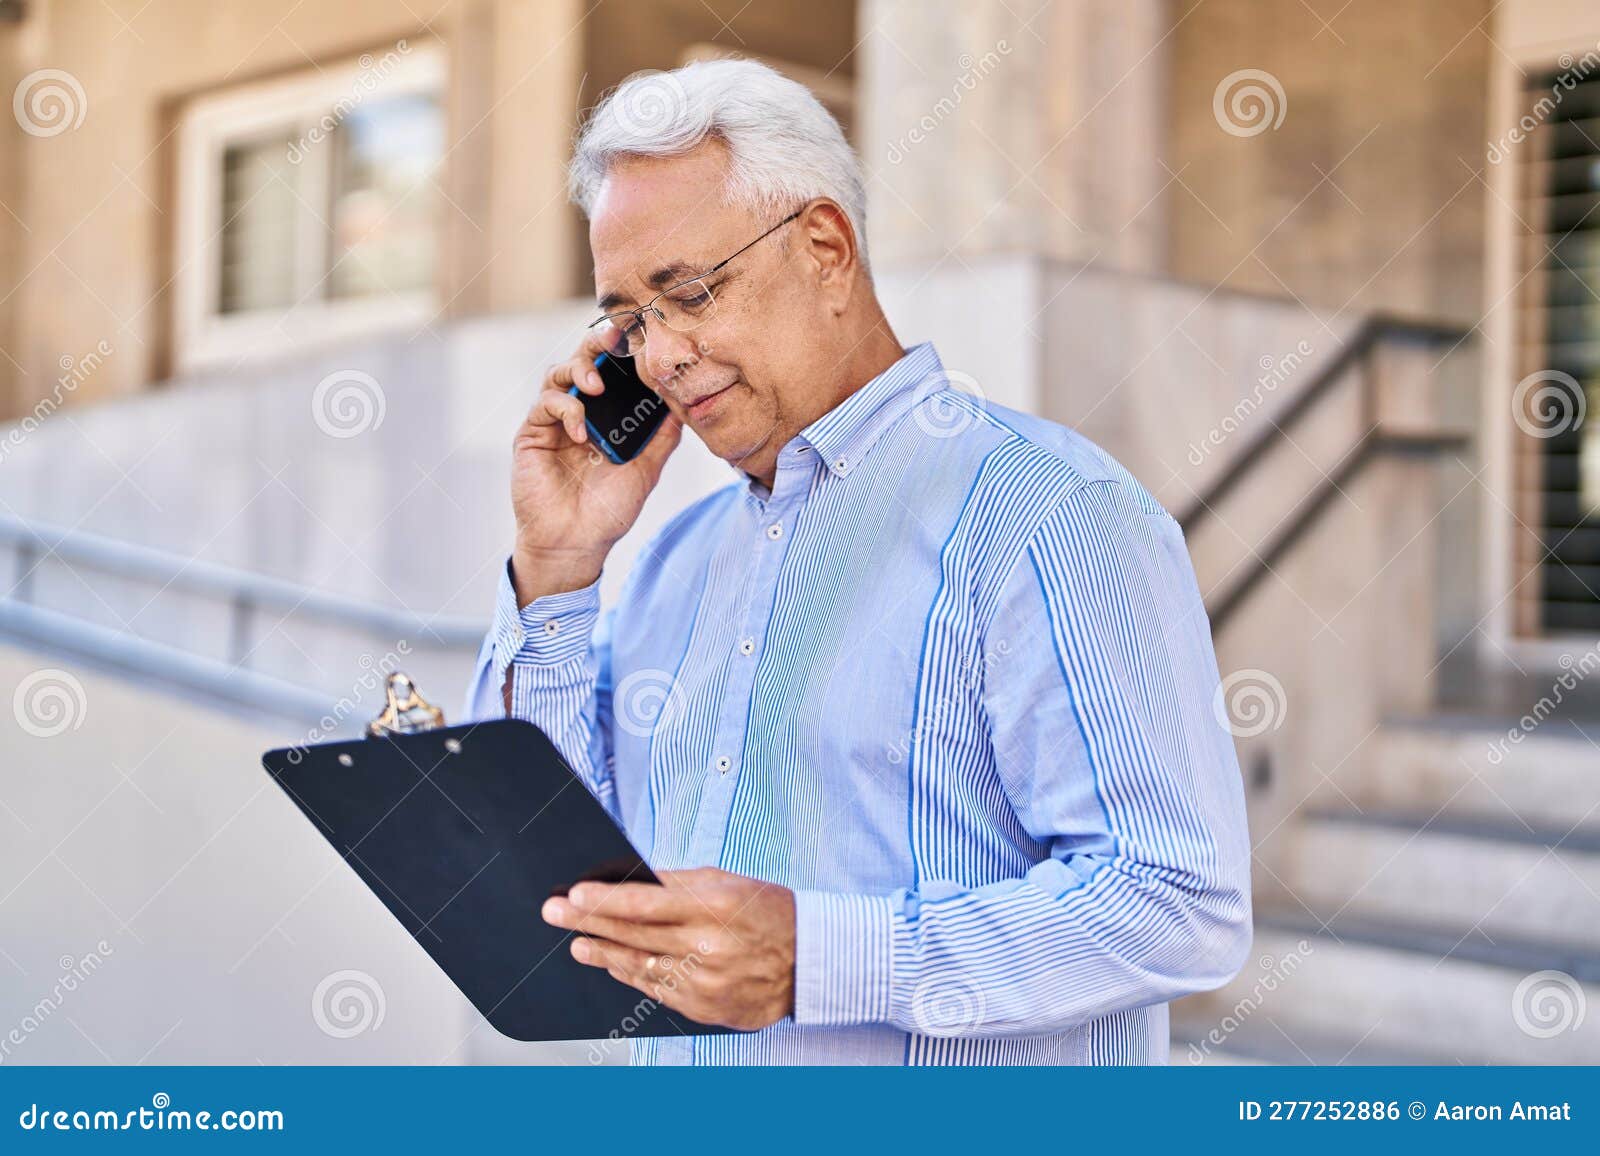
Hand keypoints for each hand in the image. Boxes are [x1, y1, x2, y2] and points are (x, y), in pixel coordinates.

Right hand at [509, 329, 682, 603]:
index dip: (623, 352)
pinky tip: (580, 432)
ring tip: (597, 386)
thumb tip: (683, 407)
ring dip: (580, 370)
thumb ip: (661, 438)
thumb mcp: (645, 470)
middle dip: (598, 343)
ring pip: (559, 374)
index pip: (613, 371)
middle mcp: (579, 412)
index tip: (642, 339)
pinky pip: (545, 404)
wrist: (575, 544)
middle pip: (583, 360)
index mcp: (606, 416)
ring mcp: (554, 421)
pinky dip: (565, 408)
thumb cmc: (608, 510)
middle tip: (615, 340)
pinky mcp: (532, 434)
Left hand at [541, 867, 795, 1030]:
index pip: (645, 902)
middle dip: (588, 922)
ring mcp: (704, 981)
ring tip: (577, 943)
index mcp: (713, 906)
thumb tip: (630, 880)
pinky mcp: (704, 1008)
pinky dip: (633, 976)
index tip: (574, 894)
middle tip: (555, 912)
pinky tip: (614, 965)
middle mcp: (706, 947)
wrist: (809, 961)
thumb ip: (678, 883)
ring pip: (639, 967)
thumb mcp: (728, 882)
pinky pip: (657, 991)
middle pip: (633, 934)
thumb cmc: (768, 912)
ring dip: (603, 954)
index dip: (605, 900)